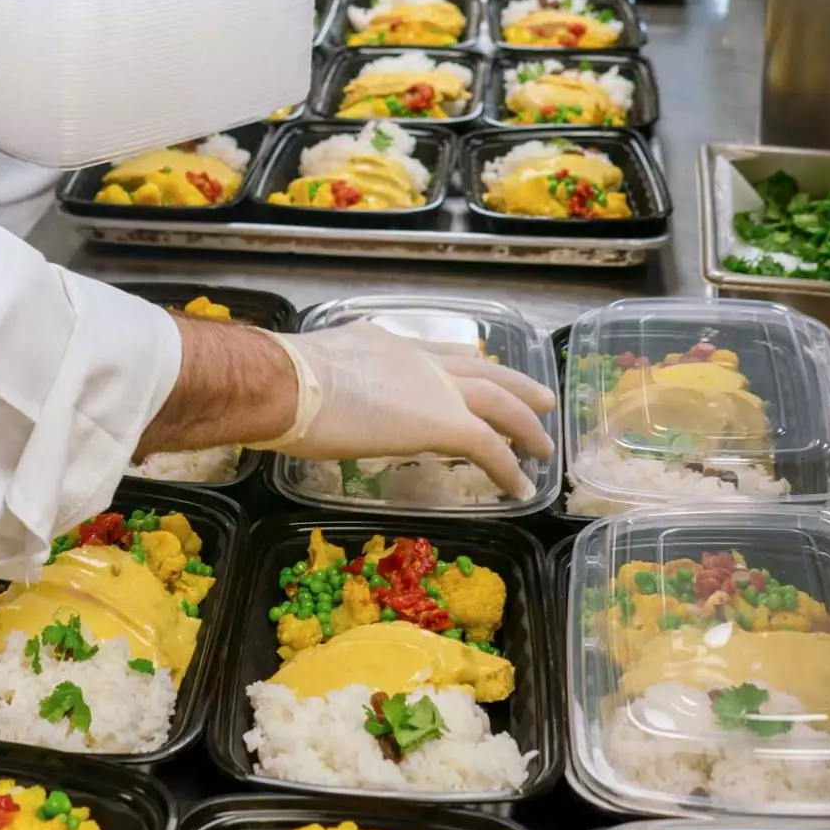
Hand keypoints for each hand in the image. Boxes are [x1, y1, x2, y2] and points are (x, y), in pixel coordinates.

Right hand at [248, 321, 554, 499]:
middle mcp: (417, 358)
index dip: (465, 364)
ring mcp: (435, 387)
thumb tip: (325, 400)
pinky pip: (489, 446)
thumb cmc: (285, 384)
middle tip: (540, 398)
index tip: (479, 369)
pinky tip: (519, 485)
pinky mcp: (445, 422)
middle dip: (513, 384)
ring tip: (544, 445)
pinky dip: (508, 466)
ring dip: (525, 424)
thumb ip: (339, 382)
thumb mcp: (320, 370)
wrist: (289, 385)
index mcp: (386, 344)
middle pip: (480, 370)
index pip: (438, 352)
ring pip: (498, 402)